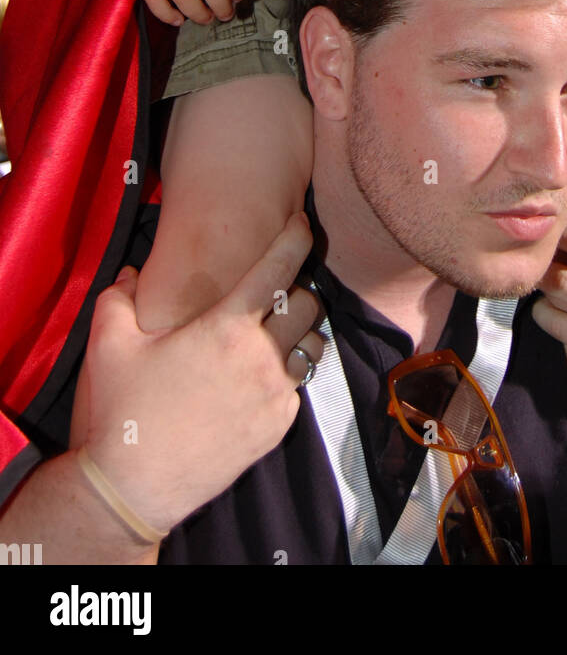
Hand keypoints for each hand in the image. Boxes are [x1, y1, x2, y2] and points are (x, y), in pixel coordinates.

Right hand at [80, 212, 322, 535]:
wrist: (134, 487)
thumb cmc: (123, 411)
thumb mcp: (109, 344)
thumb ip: (119, 297)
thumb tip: (131, 274)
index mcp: (226, 328)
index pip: (279, 267)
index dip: (295, 238)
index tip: (300, 224)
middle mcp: (261, 358)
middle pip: (308, 305)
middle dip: (296, 291)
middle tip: (275, 293)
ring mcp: (274, 396)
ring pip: (311, 347)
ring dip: (299, 334)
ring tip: (275, 334)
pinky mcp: (277, 427)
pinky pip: (298, 387)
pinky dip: (286, 374)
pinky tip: (259, 377)